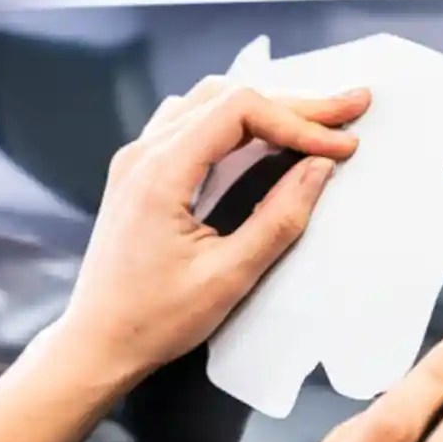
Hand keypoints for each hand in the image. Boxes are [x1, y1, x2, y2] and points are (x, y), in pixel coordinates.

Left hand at [50, 76, 370, 392]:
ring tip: (312, 118)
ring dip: (263, 107)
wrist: (96, 344)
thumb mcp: (228, 277)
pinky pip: (188, 121)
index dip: (297, 121)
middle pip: (227, 98)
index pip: (239, 111)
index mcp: (160, 172)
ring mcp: (136, 160)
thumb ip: (278, 219)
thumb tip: (319, 169)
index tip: (339, 143)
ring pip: (207, 102)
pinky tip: (260, 134)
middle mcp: (143, 153)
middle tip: (347, 108)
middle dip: (293, 104)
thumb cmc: (154, 320)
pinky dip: (232, 120)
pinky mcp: (139, 173)